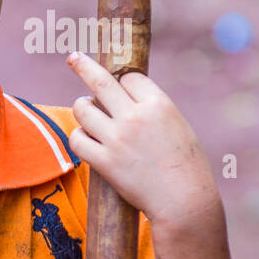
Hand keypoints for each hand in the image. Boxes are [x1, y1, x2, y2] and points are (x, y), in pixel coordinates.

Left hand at [66, 51, 220, 230]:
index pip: (129, 77)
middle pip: (100, 82)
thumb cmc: (185, 165)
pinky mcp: (103, 161)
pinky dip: (78, 136)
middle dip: (83, 66)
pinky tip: (85, 138)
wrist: (184, 200)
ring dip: (82, 107)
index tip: (121, 85)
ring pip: (83, 109)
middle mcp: (135, 117)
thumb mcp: (176, 126)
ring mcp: (116, 138)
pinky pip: (77, 139)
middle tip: (73, 58)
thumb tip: (123, 96)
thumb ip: (151, 110)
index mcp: (159, 104)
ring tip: (87, 109)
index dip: (124, 81)